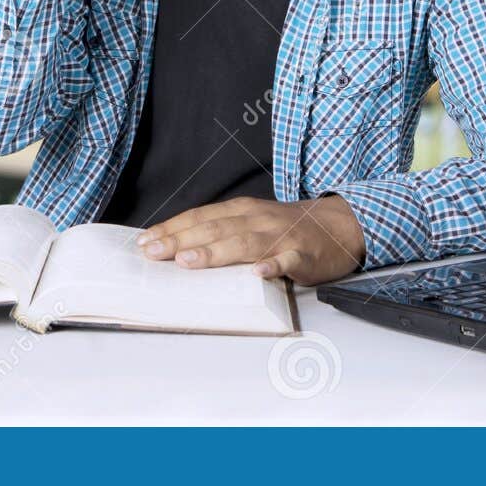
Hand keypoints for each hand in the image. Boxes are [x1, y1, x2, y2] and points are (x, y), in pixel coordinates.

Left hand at [135, 195, 366, 284]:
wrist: (340, 224)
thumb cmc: (288, 227)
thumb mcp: (253, 221)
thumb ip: (222, 231)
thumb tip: (179, 247)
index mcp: (242, 211)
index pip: (200, 218)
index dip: (172, 228)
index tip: (145, 241)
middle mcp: (257, 220)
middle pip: (215, 228)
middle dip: (181, 240)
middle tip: (155, 253)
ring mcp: (280, 237)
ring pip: (245, 243)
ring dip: (215, 252)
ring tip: (189, 261)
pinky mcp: (304, 255)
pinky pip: (287, 261)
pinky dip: (272, 266)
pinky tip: (258, 273)